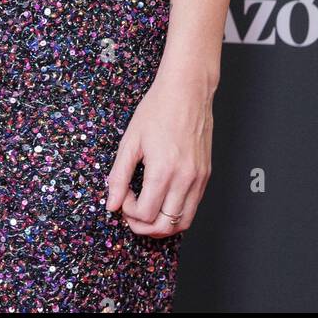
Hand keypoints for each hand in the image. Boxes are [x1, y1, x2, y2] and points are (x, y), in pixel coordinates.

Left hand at [105, 68, 213, 235]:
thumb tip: (112, 204)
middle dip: (143, 226)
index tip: (122, 195)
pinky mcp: (206, 175)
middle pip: (165, 226)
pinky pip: (193, 207)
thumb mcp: (130, 141)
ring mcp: (199, 179)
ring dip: (162, 225)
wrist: (187, 90)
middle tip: (131, 214)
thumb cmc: (158, 109)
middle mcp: (185, 179)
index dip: (128, 211)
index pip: (145, 214)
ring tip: (146, 212)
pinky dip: (177, 213)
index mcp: (163, 170)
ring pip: (183, 223)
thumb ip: (119, 176)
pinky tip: (162, 200)